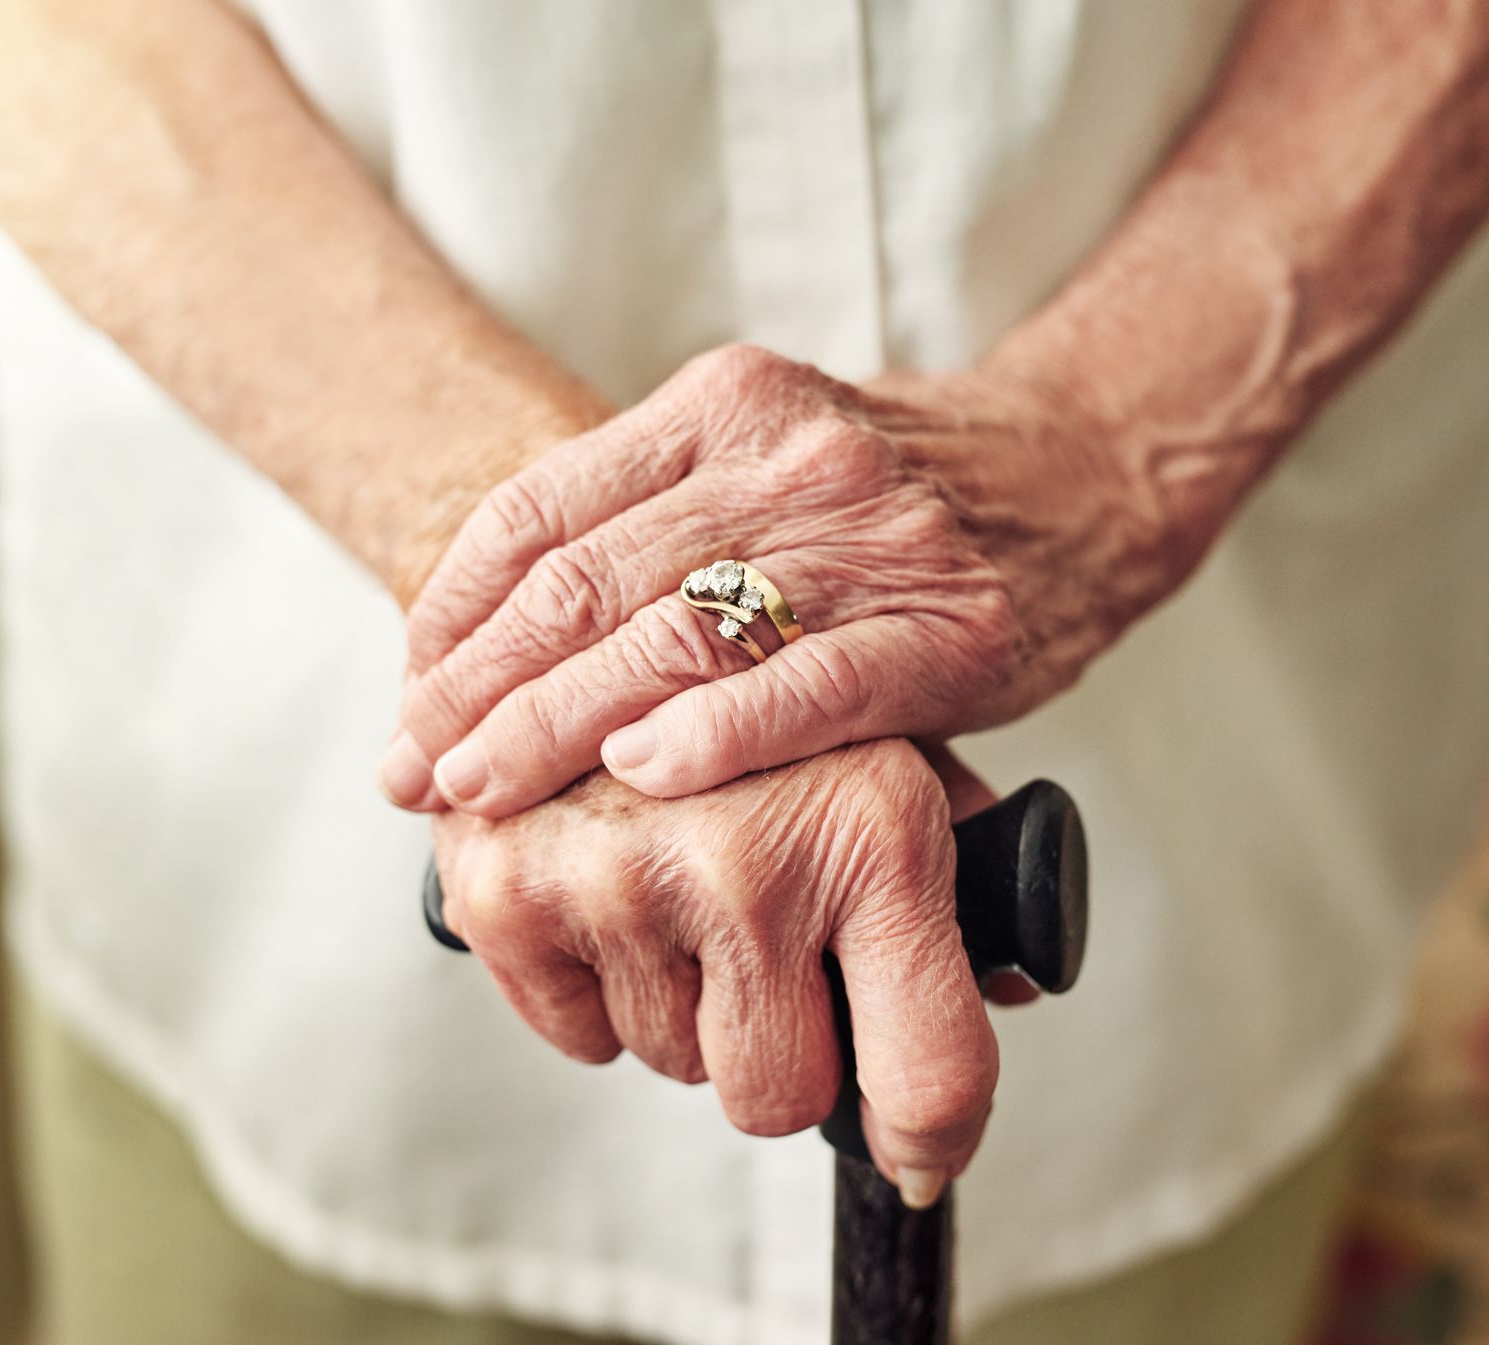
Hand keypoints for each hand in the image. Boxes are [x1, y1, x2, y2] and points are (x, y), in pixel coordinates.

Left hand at [378, 344, 1199, 815]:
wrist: (1084, 475)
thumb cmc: (899, 496)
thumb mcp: (766, 463)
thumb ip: (652, 522)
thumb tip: (497, 644)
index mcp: (723, 405)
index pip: (543, 508)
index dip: (453, 612)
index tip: (405, 697)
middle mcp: (786, 455)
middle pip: (588, 580)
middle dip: (480, 688)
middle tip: (410, 772)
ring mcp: (872, 539)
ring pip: (677, 634)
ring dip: (558, 725)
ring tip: (482, 794)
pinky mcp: (949, 629)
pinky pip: (813, 686)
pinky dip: (718, 734)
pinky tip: (641, 777)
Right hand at [430, 738, 1006, 1204]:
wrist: (590, 588)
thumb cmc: (768, 689)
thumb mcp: (891, 750)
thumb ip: (959, 871)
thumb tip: (1015, 981)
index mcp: (879, 829)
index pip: (928, 1070)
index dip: (928, 1135)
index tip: (917, 1156)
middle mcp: (751, 860)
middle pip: (780, 1098)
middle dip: (780, 1048)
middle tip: (769, 956)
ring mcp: (621, 879)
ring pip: (675, 1063)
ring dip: (684, 1003)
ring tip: (681, 885)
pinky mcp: (505, 892)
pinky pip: (580, 1038)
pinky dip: (596, 988)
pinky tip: (611, 889)